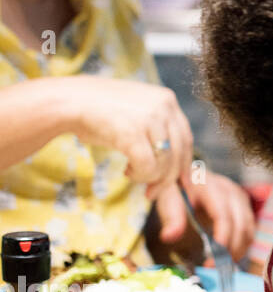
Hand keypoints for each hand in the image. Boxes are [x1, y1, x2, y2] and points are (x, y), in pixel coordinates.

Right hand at [62, 76, 193, 200]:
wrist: (67, 101)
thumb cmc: (98, 112)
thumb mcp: (136, 115)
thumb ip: (156, 132)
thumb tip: (173, 165)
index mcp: (166, 99)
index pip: (186, 138)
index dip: (185, 163)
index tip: (182, 182)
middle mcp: (164, 105)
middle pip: (179, 153)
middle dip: (168, 178)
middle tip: (153, 192)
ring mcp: (151, 118)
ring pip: (166, 163)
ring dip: (149, 177)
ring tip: (131, 173)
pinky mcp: (133, 132)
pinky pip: (148, 166)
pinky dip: (140, 175)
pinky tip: (126, 170)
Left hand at [154, 174, 255, 260]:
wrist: (188, 175)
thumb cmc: (177, 187)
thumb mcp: (168, 198)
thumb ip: (171, 216)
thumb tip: (169, 236)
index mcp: (211, 186)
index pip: (223, 214)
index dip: (222, 238)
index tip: (212, 259)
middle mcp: (231, 191)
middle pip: (241, 223)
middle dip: (230, 248)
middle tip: (213, 267)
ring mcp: (240, 198)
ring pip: (248, 228)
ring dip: (238, 249)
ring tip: (221, 265)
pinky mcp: (244, 207)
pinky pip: (249, 230)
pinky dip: (242, 245)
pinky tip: (228, 256)